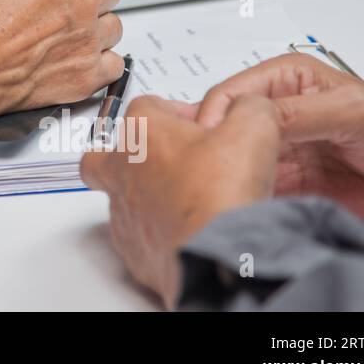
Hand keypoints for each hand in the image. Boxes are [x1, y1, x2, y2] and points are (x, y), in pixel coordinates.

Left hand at [80, 95, 278, 307]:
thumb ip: (249, 107)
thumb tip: (248, 106)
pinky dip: (157, 233)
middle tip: (170, 160)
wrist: (213, 256)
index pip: (147, 106)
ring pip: (122, 196)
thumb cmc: (219, 195)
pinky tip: (186, 234)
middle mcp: (120, 170)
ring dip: (149, 195)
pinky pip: (137, 236)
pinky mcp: (131, 249)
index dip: (178, 112)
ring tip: (190, 202)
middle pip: (112, 150)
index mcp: (141, 133)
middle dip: (135, 151)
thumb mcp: (252, 130)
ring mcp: (121, 212)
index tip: (201, 125)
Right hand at [196, 54, 363, 225]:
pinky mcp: (290, 183)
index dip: (213, 116)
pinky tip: (242, 200)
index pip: (230, 94)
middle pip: (226, 128)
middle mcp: (278, 112)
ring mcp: (283, 149)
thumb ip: (297, 113)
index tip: (209, 141)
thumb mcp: (350, 111)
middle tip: (206, 168)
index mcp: (284, 80)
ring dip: (228, 174)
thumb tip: (249, 119)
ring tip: (224, 186)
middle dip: (215, 146)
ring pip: (236, 160)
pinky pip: (255, 188)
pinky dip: (245, 195)